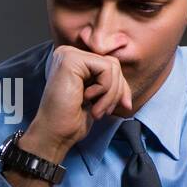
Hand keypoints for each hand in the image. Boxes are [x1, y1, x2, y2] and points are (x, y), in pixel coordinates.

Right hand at [21, 45, 134, 162]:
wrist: (55, 133)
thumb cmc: (72, 120)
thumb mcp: (98, 99)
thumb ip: (112, 85)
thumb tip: (131, 88)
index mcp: (74, 61)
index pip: (110, 65)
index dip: (120, 87)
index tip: (122, 105)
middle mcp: (69, 53)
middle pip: (113, 63)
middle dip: (117, 91)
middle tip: (104, 111)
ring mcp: (68, 54)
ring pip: (112, 66)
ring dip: (110, 93)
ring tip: (96, 109)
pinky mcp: (70, 60)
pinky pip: (106, 68)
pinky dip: (104, 89)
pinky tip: (87, 100)